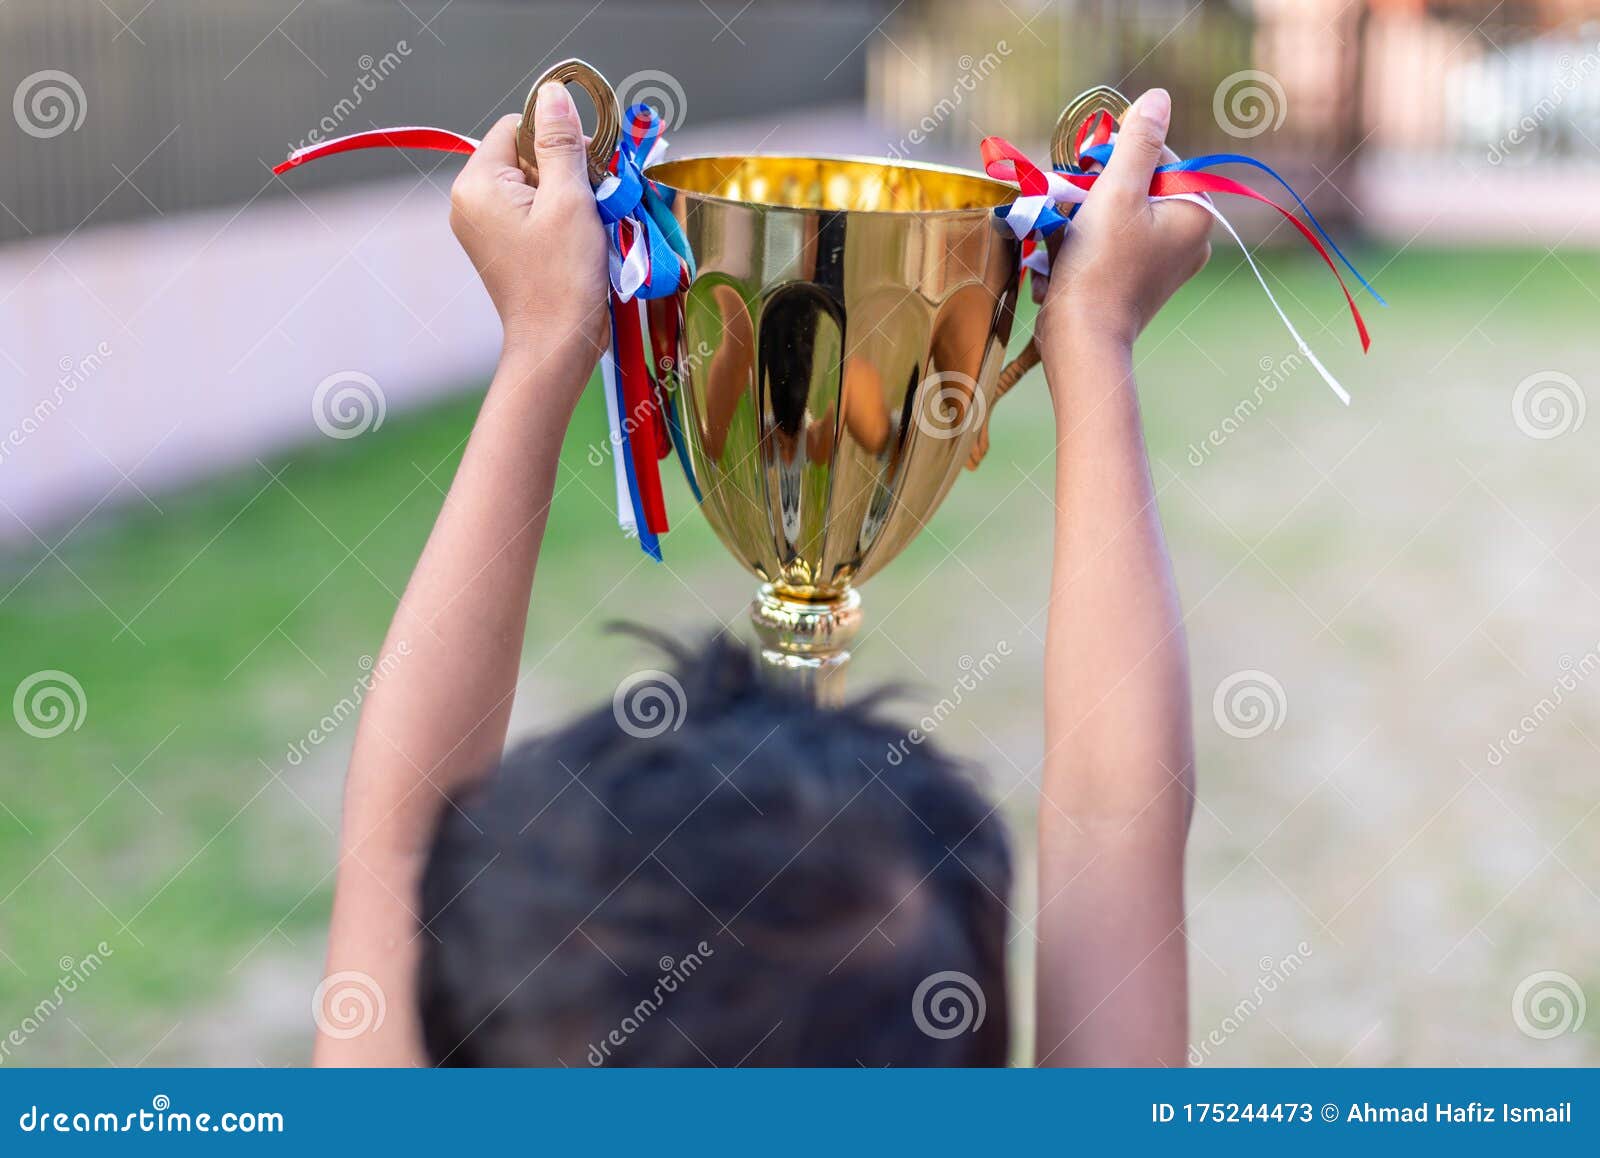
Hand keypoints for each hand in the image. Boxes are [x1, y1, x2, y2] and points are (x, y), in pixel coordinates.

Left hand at [449, 82, 609, 372]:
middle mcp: (471, 202)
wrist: (556, 347)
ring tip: (591, 226)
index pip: (517, 126)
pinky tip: (583, 240)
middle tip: (597, 200)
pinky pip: (534, 213)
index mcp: (477, 184)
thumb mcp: (569, 200)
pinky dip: (563, 218)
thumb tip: (553, 93)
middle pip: (526, 155)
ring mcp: (484, 228)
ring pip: (535, 185)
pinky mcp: (503, 248)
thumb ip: (561, 143)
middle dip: (567, 170)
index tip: (591, 166)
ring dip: (571, 196)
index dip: (558, 138)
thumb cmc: (563, 279)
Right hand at [1035, 88, 1210, 355]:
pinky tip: (1063, 257)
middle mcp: (1188, 239)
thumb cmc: (1098, 267)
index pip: (1158, 156)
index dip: (1115, 157)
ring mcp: (1163, 264)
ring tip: (1061, 237)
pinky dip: (1084, 243)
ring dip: (1083, 216)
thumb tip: (1158, 98)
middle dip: (1094, 191)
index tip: (1083, 173)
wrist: (1080, 342)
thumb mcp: (1116, 194)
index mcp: (1195, 214)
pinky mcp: (1137, 282)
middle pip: (1137, 185)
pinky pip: (1111, 244)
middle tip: (1066, 205)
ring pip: (1119, 214)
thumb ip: (1137, 143)